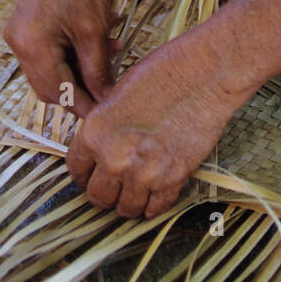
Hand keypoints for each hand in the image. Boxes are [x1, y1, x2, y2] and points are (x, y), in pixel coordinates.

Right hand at [3, 0, 119, 116]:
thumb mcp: (95, 29)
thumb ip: (97, 69)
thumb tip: (104, 100)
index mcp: (30, 47)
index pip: (57, 94)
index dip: (85, 106)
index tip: (110, 114)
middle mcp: (18, 42)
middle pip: (51, 84)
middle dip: (84, 87)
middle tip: (114, 85)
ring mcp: (21, 30)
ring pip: (54, 66)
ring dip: (83, 66)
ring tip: (115, 51)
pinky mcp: (30, 20)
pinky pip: (52, 48)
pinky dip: (76, 50)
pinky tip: (103, 39)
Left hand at [66, 30, 247, 217]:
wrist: (204, 74)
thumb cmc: (163, 72)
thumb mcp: (117, 94)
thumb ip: (104, 127)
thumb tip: (99, 148)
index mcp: (94, 132)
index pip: (76, 170)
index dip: (84, 172)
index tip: (93, 173)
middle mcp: (113, 157)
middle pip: (97, 196)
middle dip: (104, 191)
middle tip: (114, 185)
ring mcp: (143, 172)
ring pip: (126, 209)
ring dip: (129, 201)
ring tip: (135, 190)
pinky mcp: (172, 179)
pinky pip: (156, 208)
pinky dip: (154, 205)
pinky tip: (155, 195)